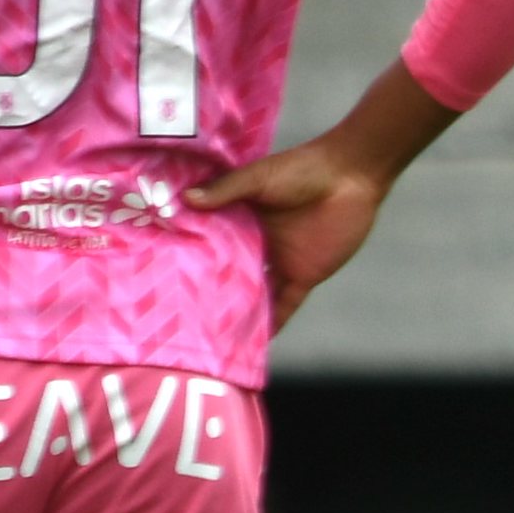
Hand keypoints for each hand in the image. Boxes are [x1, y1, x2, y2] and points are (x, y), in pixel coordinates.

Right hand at [194, 132, 409, 335]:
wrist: (351, 177)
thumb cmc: (302, 169)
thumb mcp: (259, 178)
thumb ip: (226, 190)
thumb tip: (185, 200)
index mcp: (240, 219)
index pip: (210, 245)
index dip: (191, 259)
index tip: (162, 278)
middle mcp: (256, 245)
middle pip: (229, 275)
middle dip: (210, 294)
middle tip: (179, 318)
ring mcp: (280, 262)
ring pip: (255, 294)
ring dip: (239, 313)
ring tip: (209, 337)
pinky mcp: (304, 275)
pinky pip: (285, 304)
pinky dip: (273, 323)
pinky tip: (255, 343)